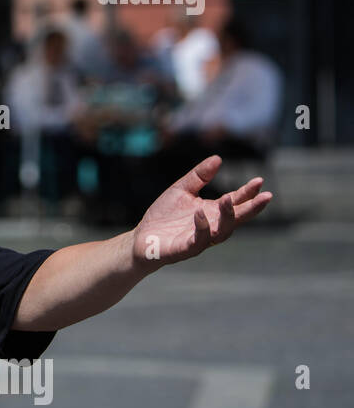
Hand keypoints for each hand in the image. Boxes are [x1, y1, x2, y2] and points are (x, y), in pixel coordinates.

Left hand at [132, 155, 271, 267]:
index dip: (248, 192)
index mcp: (213, 212)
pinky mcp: (185, 249)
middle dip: (252, 208)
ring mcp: (201, 239)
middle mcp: (212, 226)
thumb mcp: (181, 190)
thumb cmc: (164, 215)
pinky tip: (200, 213)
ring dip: (228, 216)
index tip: (258, 180)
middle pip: (237, 218)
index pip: (236, 202)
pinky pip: (199, 241)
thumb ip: (199, 176)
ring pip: (222, 232)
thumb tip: (217, 158)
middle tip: (266, 196)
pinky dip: (202, 228)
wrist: (142, 237)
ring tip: (227, 199)